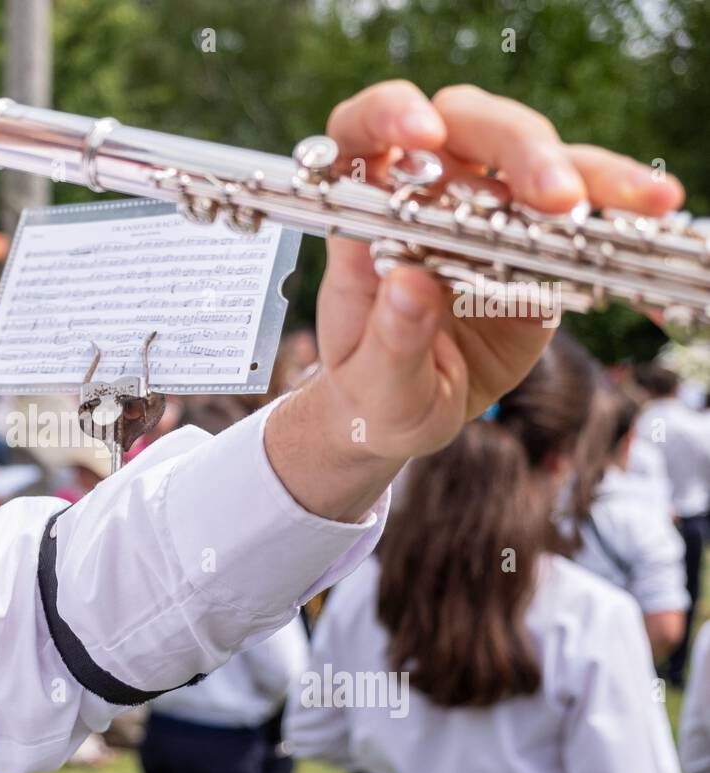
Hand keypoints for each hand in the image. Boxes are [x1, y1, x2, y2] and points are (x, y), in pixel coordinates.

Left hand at [267, 82, 683, 520]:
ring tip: (640, 199)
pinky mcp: (536, 237)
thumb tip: (411, 284)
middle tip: (553, 193)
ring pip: (536, 156)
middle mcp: (424, 192)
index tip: (422, 134)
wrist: (410, 411)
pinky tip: (655, 210)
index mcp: (364, 213)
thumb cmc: (375, 390)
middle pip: (466, 126)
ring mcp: (485, 209)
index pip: (362, 132)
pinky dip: (622, 208)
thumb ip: (390, 339)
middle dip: (515, 146)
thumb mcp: (375, 382)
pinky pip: (584, 208)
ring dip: (586, 171)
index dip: (386, 115)